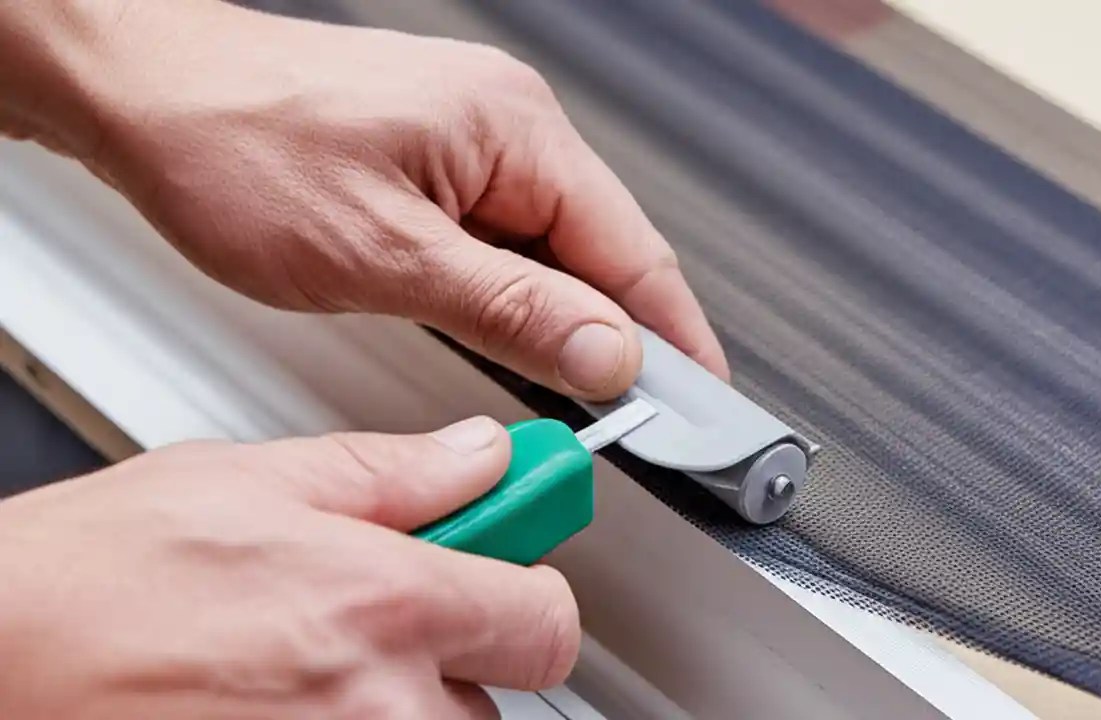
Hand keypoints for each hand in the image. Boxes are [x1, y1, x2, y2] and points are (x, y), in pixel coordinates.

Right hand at [0, 417, 578, 719]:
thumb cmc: (92, 575)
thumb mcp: (254, 479)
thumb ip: (395, 473)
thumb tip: (482, 456)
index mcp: (388, 606)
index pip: (548, 624)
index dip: (525, 597)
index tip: (504, 583)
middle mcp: (379, 710)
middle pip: (493, 698)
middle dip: (446, 660)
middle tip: (367, 625)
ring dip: (393, 711)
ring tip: (299, 666)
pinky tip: (271, 701)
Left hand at [3, 0, 727, 399]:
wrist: (143, 94)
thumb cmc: (236, 146)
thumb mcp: (386, 258)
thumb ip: (512, 311)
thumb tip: (607, 353)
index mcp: (515, 130)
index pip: (634, 250)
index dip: (674, 336)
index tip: (700, 401)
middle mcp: (508, 122)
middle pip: (603, 251)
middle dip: (620, 336)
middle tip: (634, 417)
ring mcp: (474, 136)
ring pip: (554, 248)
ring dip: (563, 317)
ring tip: (567, 386)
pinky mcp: (440, 156)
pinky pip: (507, 234)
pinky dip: (516, 291)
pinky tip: (508, 332)